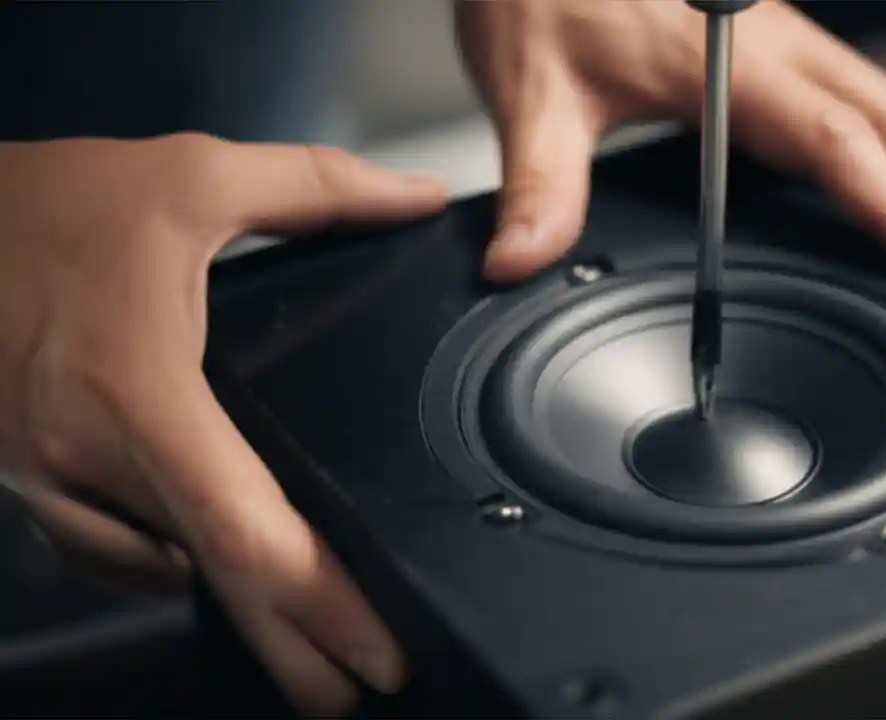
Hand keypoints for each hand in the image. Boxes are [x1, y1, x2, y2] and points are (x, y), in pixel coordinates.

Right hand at [0, 135, 447, 714]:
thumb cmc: (42, 205)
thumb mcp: (191, 176)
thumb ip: (317, 187)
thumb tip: (415, 196)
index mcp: (136, 396)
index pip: (245, 534)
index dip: (320, 609)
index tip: (378, 655)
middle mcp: (85, 461)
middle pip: (213, 582)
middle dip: (295, 652)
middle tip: (361, 691)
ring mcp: (48, 484)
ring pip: (163, 573)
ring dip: (238, 612)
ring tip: (310, 644)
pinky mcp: (32, 483)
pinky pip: (115, 554)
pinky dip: (178, 573)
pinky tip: (215, 578)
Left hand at [456, 0, 885, 283]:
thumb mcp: (534, 91)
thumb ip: (541, 186)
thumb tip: (524, 260)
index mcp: (732, 62)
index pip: (843, 141)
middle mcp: (770, 44)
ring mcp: (771, 36)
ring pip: (875, 97)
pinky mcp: (759, 35)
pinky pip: (840, 88)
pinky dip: (868, 137)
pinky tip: (844, 172)